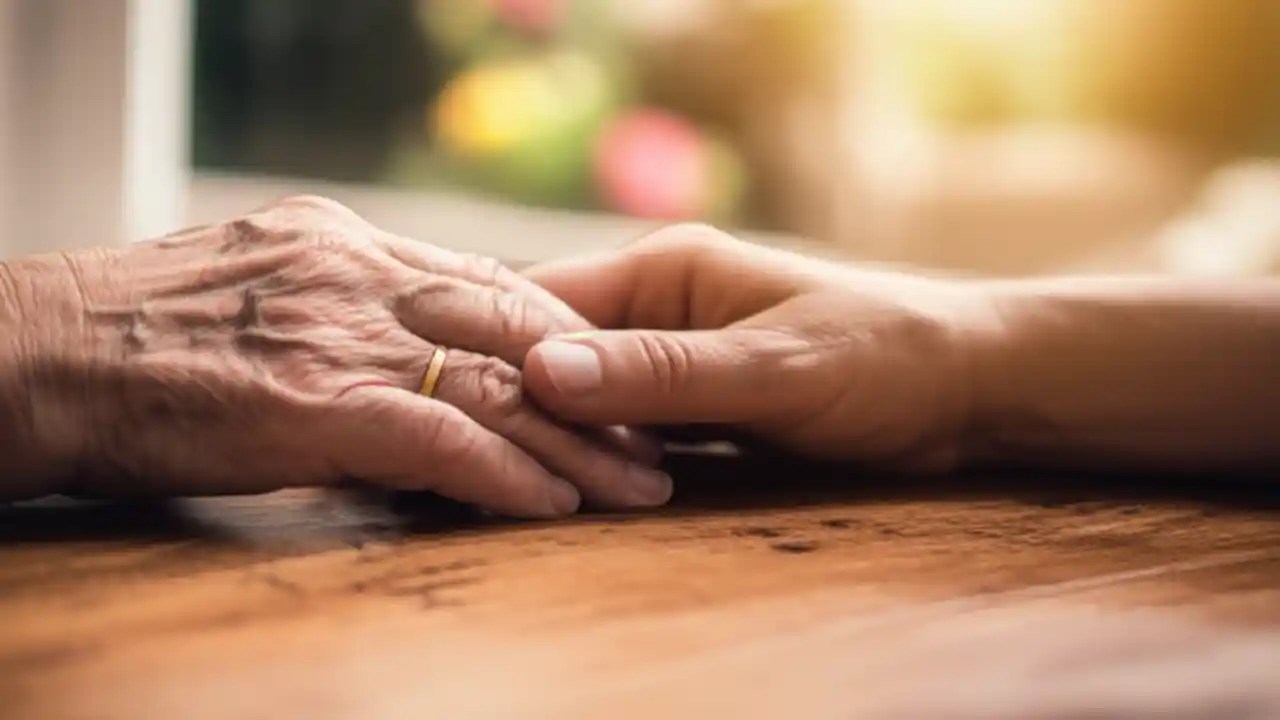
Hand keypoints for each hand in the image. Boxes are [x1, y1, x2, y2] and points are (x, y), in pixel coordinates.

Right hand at [0, 196, 670, 515]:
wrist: (42, 352)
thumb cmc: (134, 331)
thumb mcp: (252, 281)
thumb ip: (333, 297)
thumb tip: (390, 335)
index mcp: (348, 242)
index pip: (490, 284)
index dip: (563, 336)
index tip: (609, 375)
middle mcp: (362, 277)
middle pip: (518, 333)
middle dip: (597, 388)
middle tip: (656, 432)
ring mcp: (346, 337)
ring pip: (498, 389)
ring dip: (578, 444)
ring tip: (639, 483)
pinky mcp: (321, 403)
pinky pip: (443, 441)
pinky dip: (508, 476)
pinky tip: (558, 505)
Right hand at [523, 225, 995, 470]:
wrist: (967, 389)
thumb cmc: (884, 358)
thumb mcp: (773, 369)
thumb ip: (664, 374)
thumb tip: (543, 370)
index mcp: (667, 269)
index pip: (544, 300)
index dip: (495, 351)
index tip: (452, 407)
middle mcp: (661, 306)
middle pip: (557, 352)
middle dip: (522, 403)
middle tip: (479, 462)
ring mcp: (677, 357)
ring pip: (590, 396)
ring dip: (562, 435)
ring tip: (513, 481)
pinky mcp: (699, 404)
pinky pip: (629, 428)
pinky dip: (605, 455)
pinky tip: (578, 489)